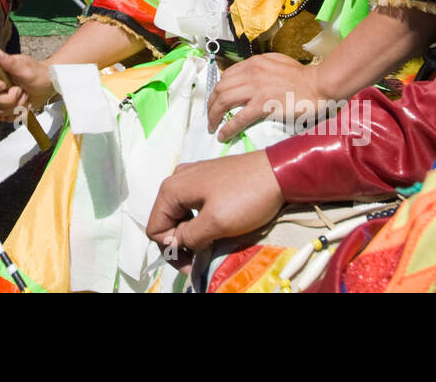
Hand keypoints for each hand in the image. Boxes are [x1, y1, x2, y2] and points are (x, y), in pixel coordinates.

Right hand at [0, 49, 52, 118]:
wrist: (48, 84)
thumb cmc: (38, 73)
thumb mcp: (25, 68)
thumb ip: (10, 63)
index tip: (5, 85)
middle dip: (9, 99)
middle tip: (22, 90)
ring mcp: (1, 98)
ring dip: (17, 105)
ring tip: (26, 95)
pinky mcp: (8, 108)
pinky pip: (7, 118)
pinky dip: (19, 113)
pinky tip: (25, 104)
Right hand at [146, 152, 284, 272]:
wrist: (279, 171)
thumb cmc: (246, 197)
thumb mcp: (215, 223)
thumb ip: (188, 237)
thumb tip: (175, 244)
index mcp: (172, 189)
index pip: (155, 229)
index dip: (170, 250)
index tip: (194, 263)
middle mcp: (177, 180)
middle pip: (167, 221)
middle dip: (181, 243)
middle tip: (202, 260)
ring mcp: (194, 177)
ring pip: (181, 214)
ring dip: (192, 234)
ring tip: (211, 246)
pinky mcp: (209, 179)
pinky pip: (194, 205)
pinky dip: (201, 221)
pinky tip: (217, 229)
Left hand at [207, 52, 324, 140]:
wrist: (318, 85)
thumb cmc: (302, 76)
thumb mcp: (276, 62)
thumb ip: (259, 67)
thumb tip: (246, 77)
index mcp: (254, 63)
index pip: (226, 75)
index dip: (218, 89)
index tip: (216, 100)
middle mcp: (251, 73)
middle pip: (220, 88)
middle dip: (211, 103)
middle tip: (210, 115)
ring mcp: (256, 88)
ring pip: (224, 101)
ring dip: (214, 115)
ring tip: (212, 126)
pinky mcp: (263, 104)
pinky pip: (239, 117)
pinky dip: (227, 127)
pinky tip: (222, 134)